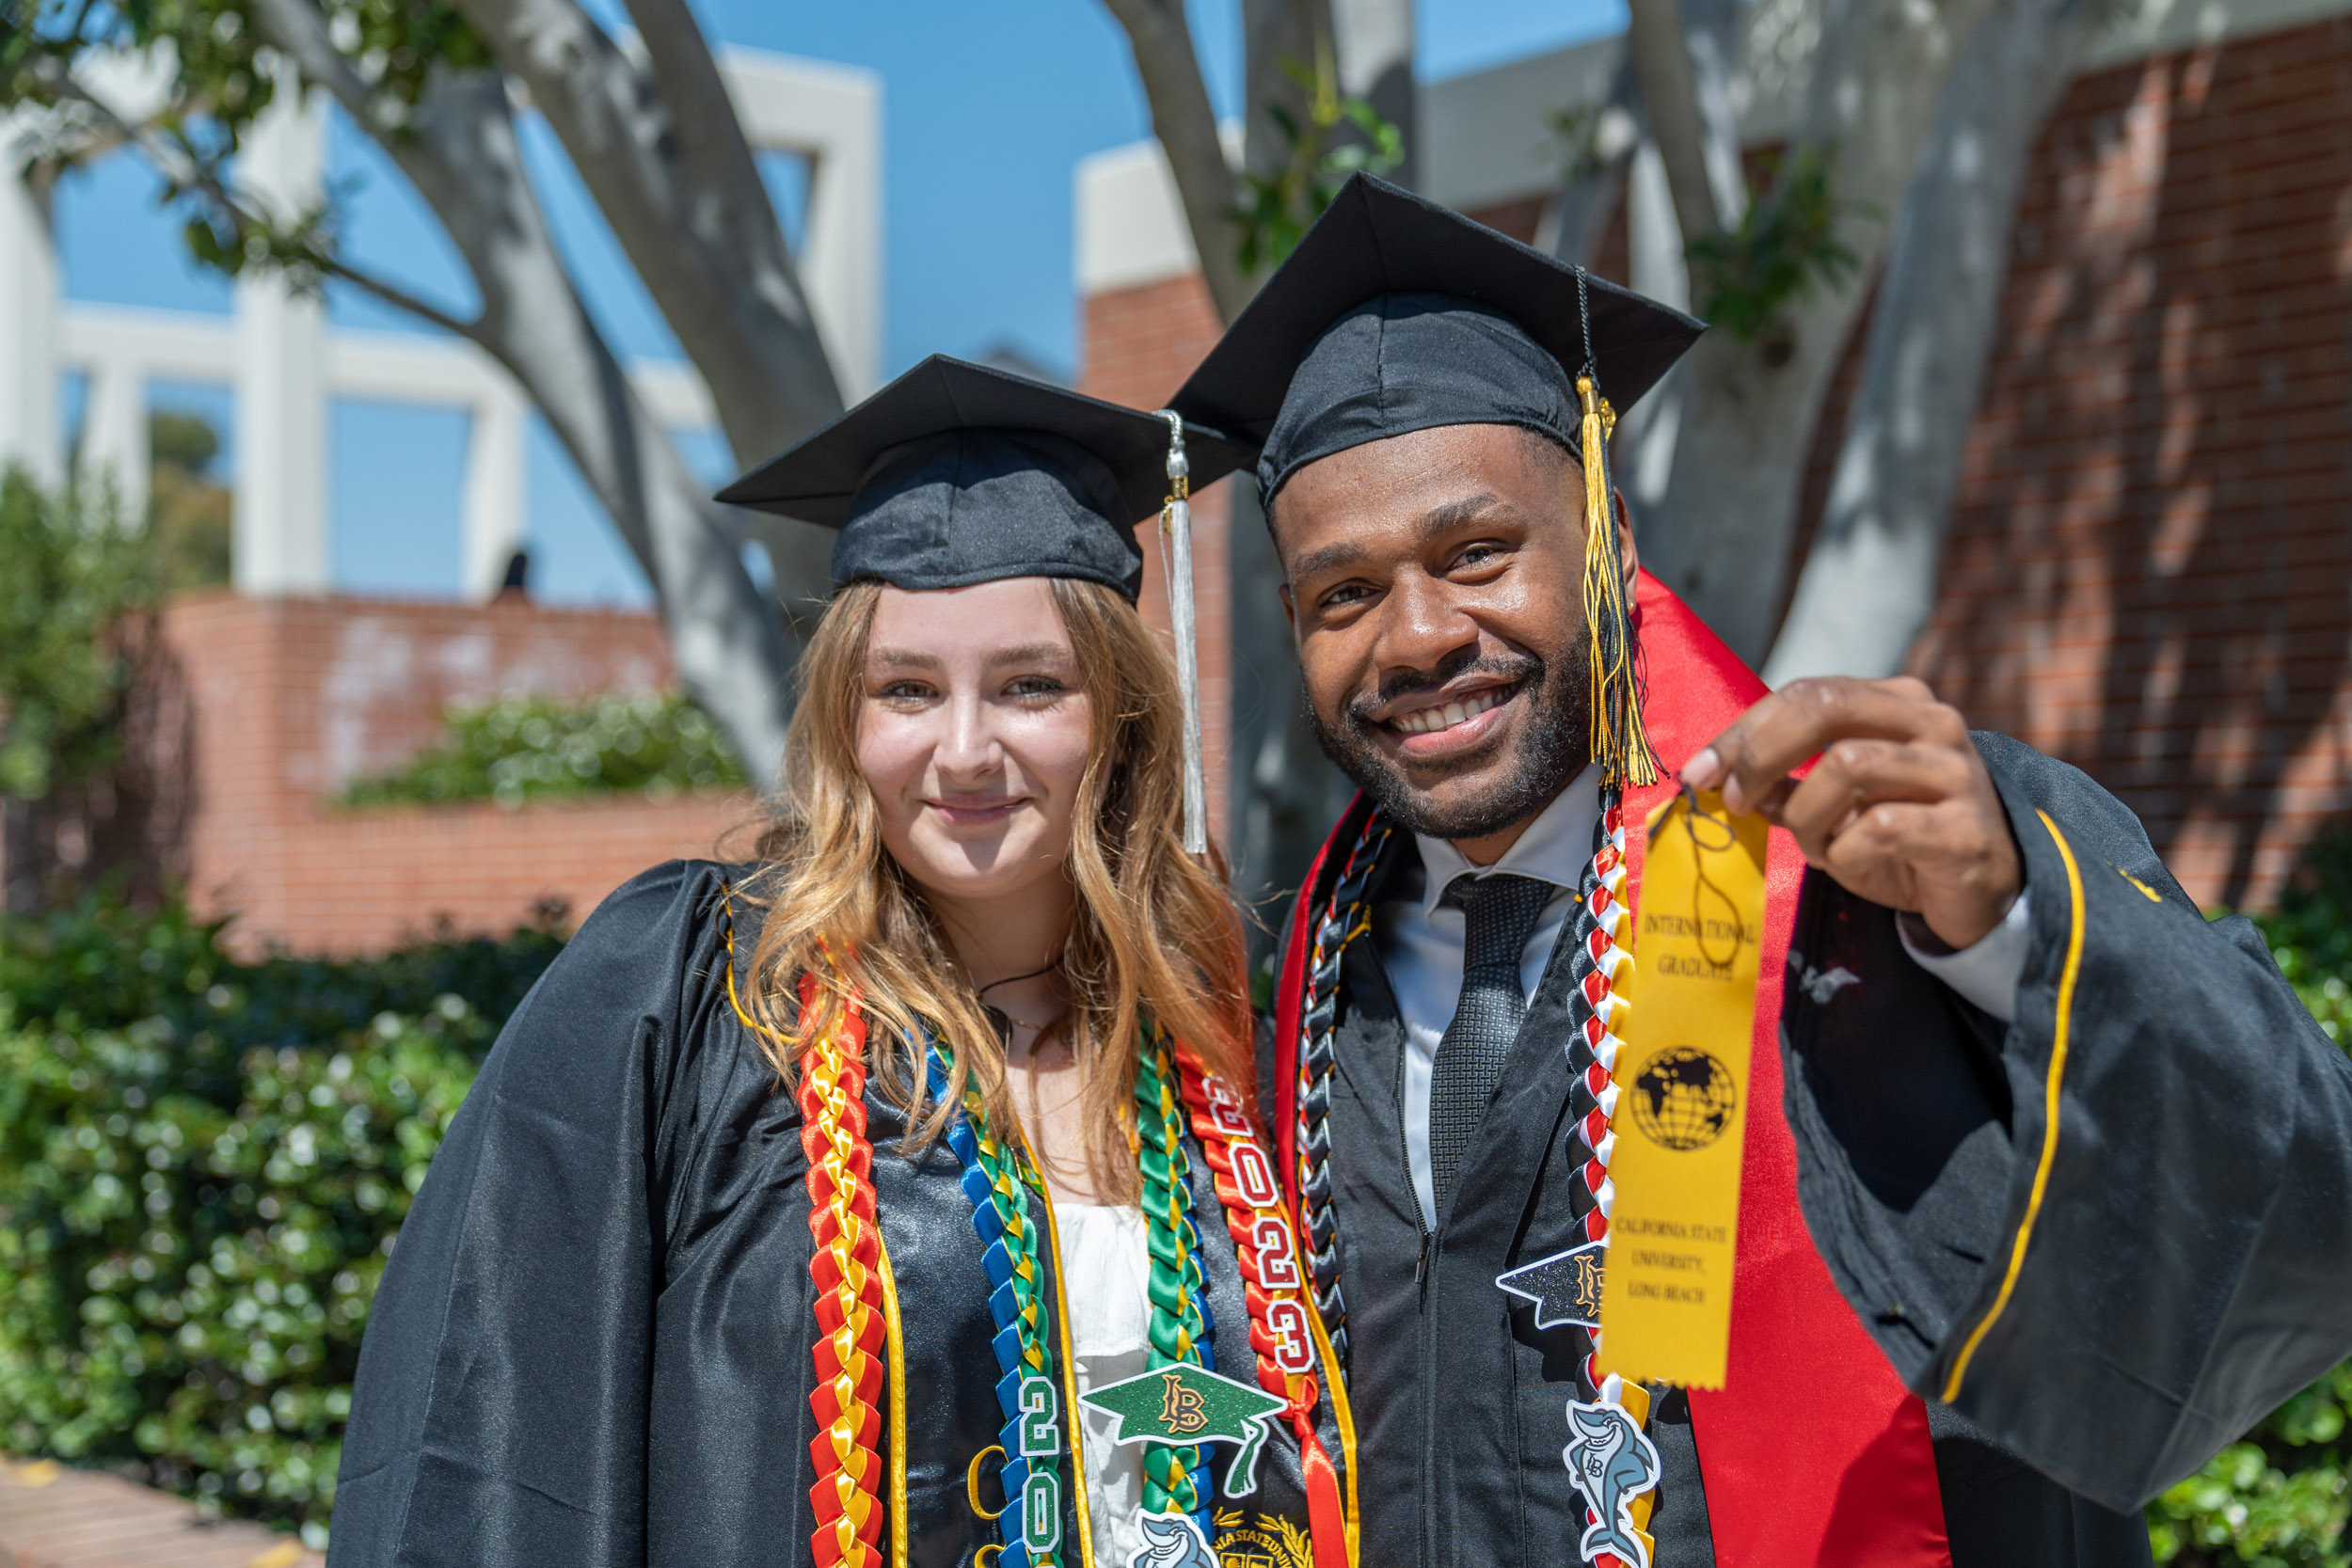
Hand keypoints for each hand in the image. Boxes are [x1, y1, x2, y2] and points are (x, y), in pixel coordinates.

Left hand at [1679, 676, 2021, 949]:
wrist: (1982, 893)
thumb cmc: (1899, 841)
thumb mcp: (1832, 808)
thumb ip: (1784, 786)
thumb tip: (1716, 778)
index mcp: (1898, 702)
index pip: (1807, 693)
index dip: (1743, 732)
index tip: (1697, 773)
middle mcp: (1932, 723)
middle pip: (1825, 707)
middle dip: (1760, 755)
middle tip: (1734, 802)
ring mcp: (1955, 771)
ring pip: (1846, 766)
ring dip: (1807, 816)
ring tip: (1814, 847)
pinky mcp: (1965, 827)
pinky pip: (1879, 828)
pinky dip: (1844, 851)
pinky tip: (1848, 862)